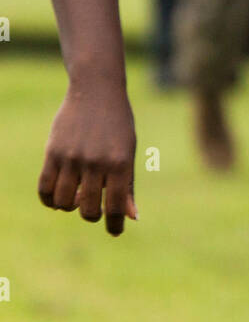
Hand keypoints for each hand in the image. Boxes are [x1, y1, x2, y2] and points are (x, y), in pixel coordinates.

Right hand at [38, 82, 137, 236]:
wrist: (96, 90)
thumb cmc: (118, 124)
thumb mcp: (128, 151)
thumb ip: (128, 185)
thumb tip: (131, 217)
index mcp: (120, 163)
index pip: (115, 207)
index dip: (114, 226)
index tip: (114, 231)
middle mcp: (96, 162)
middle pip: (88, 210)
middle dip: (92, 216)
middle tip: (94, 208)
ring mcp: (72, 157)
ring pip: (64, 203)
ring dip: (69, 207)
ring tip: (76, 197)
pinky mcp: (53, 152)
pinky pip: (45, 189)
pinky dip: (50, 200)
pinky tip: (57, 198)